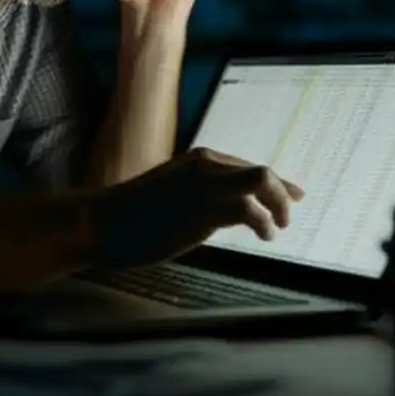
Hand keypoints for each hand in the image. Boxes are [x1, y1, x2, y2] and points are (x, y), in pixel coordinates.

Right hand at [85, 146, 304, 267]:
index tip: (293, 195)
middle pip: (261, 171)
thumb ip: (200, 197)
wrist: (100, 222)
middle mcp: (206, 166)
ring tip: (278, 227)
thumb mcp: (172, 196)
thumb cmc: (131, 216)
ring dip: (278, 205)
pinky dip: (263, 221)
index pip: (247, 168)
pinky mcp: (201, 209)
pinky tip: (264, 235)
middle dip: (283, 192)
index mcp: (199, 161)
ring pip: (261, 180)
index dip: (276, 184)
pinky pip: (248, 208)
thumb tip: (226, 214)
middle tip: (288, 216)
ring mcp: (205, 185)